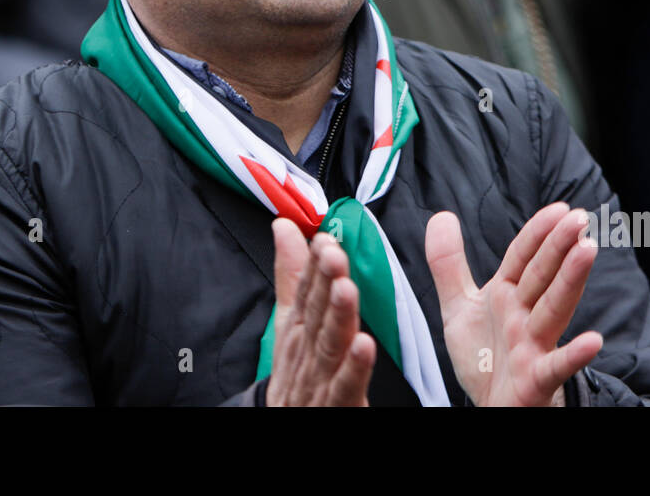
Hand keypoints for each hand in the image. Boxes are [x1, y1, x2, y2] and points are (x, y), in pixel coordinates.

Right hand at [264, 220, 374, 405]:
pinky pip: (345, 386)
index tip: (325, 238)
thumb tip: (284, 227)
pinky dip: (353, 367)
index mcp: (299, 328)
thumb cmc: (295, 373)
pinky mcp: (337, 405)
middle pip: (316, 313)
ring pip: (328, 344)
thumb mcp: (290, 323)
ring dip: (337, 316)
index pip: (306, 290)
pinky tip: (365, 345)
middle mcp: (307, 351)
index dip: (315, 264)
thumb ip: (292, 275)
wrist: (287, 424)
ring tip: (346, 288)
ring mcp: (319, 379)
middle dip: (324, 282)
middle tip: (333, 254)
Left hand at [426, 202, 602, 406]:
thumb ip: (448, 264)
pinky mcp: (536, 379)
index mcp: (507, 295)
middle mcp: (524, 316)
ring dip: (571, 281)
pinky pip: (556, 366)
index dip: (538, 233)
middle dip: (559, 247)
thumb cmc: (484, 356)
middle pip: (542, 276)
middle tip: (581, 218)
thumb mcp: (458, 306)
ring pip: (554, 309)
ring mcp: (533, 346)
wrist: (490, 406)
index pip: (523, 257)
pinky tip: (593, 341)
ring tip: (589, 250)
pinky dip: (574, 354)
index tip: (560, 208)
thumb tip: (441, 215)